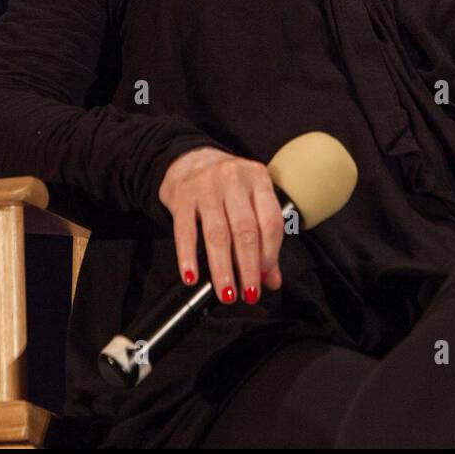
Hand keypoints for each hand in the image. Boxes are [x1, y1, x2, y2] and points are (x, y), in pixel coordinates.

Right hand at [158, 146, 284, 304]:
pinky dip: (188, 257)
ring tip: (227, 293)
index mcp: (258, 178)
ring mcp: (206, 186)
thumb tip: (272, 280)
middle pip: (245, 231)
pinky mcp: (181, 196)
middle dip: (248, 268)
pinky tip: (192, 277)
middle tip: (249, 294)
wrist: (188, 158)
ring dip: (222, 269)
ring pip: (217, 234)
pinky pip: (185, 232)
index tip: (264, 278)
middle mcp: (234, 179)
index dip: (270, 254)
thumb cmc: (225, 185)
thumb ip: (263, 239)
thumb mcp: (249, 201)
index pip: (270, 221)